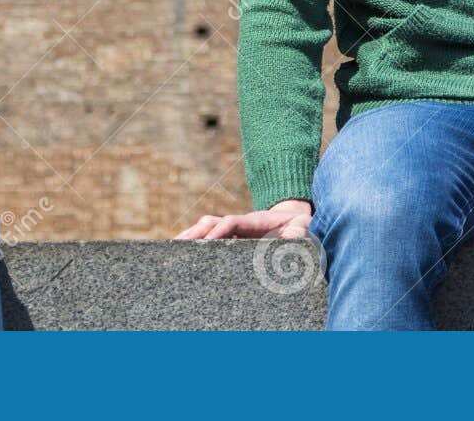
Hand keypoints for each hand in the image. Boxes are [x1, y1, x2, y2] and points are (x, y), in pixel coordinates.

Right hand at [175, 198, 312, 239]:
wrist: (298, 220)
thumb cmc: (300, 229)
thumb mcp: (302, 232)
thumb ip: (297, 237)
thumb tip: (293, 242)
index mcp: (256, 222)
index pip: (232, 223)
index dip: (219, 230)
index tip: (207, 242)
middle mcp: (240, 224)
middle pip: (211, 223)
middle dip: (194, 233)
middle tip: (177, 246)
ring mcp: (234, 229)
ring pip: (206, 229)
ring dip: (189, 236)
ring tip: (170, 250)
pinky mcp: (232, 237)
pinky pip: (209, 238)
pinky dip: (193, 242)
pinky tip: (180, 253)